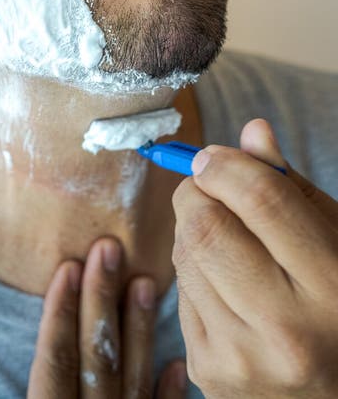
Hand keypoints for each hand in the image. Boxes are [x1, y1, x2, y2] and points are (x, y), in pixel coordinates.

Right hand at [28, 237, 185, 396]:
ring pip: (133, 381)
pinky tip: (175, 363)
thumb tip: (29, 322)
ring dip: (138, 331)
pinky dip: (168, 392)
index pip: (56, 360)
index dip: (59, 314)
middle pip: (96, 358)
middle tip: (108, 248)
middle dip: (100, 301)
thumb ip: (45, 377)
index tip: (68, 266)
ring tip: (145, 283)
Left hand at [172, 117, 337, 397]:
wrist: (336, 394)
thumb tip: (251, 130)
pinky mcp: (211, 371)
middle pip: (205, 227)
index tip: (214, 156)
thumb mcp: (334, 240)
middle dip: (197, 193)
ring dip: (193, 232)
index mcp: (332, 285)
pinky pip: (180, 293)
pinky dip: (194, 274)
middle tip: (210, 188)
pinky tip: (226, 285)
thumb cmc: (336, 304)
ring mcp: (244, 357)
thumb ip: (290, 188)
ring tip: (227, 240)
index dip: (226, 165)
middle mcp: (288, 329)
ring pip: (184, 256)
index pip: (260, 200)